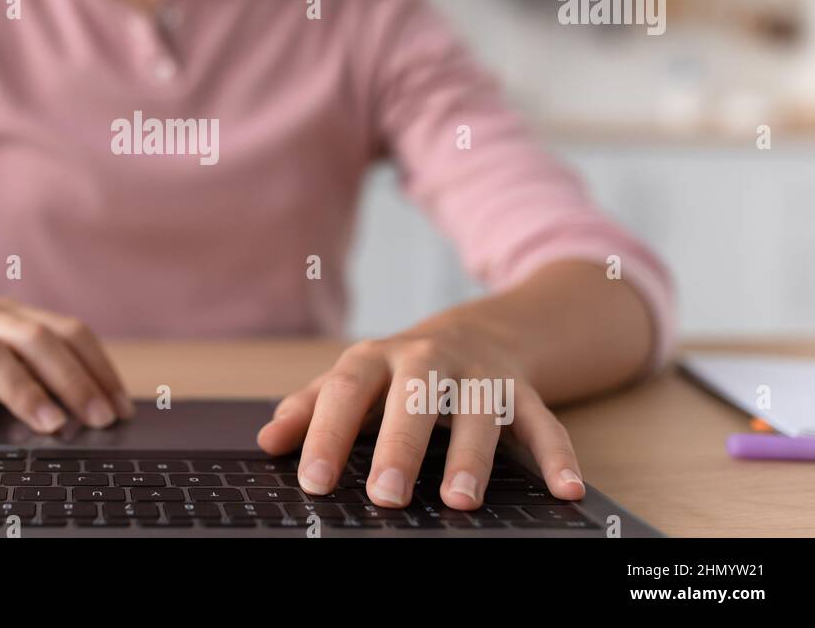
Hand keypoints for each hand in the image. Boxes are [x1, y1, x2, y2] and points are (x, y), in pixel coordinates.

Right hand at [0, 298, 133, 440]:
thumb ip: (32, 370)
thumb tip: (91, 412)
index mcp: (5, 314)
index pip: (66, 331)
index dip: (98, 367)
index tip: (121, 407)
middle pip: (34, 338)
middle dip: (73, 379)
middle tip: (98, 419)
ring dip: (21, 389)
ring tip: (48, 424)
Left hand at [257, 323, 585, 509]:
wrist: (475, 331)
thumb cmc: (398, 372)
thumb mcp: (353, 380)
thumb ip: (310, 407)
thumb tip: (267, 440)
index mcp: (377, 359)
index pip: (347, 390)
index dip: (326, 432)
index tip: (312, 479)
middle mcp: (429, 362)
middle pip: (414, 399)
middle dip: (399, 448)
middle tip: (385, 497)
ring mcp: (480, 375)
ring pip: (480, 412)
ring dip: (471, 456)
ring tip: (459, 501)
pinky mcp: (524, 392)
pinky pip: (545, 423)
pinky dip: (558, 455)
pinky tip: (565, 489)